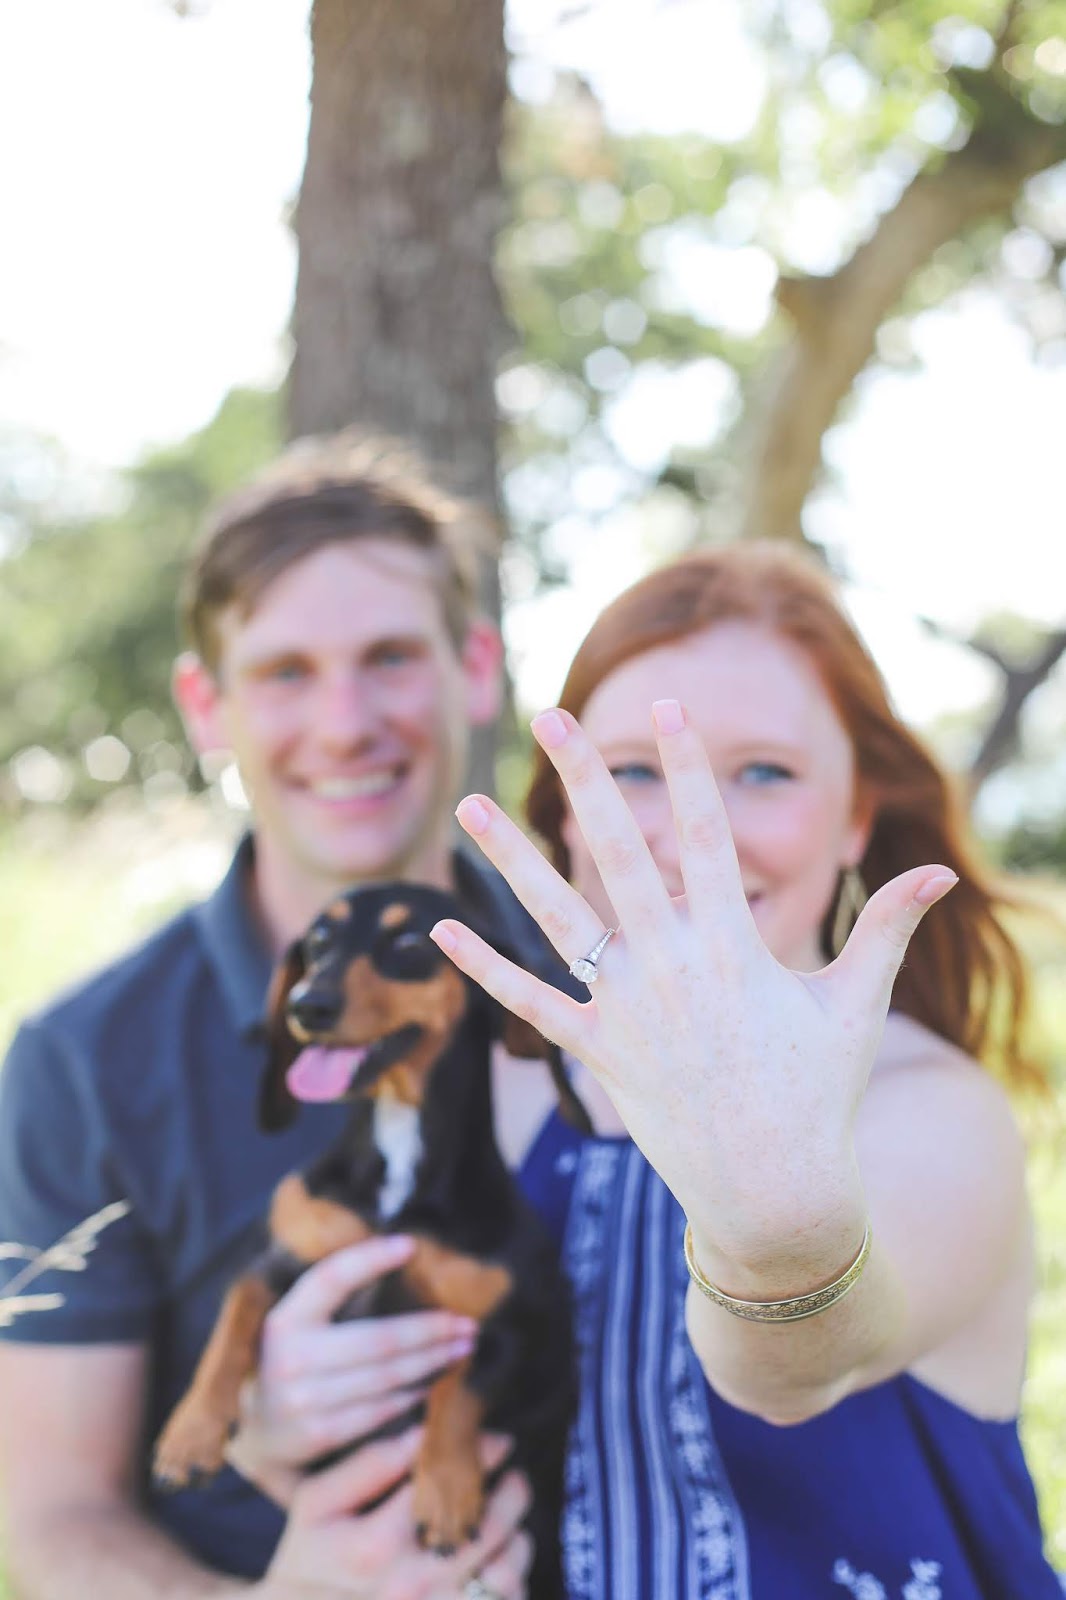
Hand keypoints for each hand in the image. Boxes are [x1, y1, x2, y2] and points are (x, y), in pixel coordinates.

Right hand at [227, 1235, 477, 1502]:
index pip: (330, 1278)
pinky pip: (382, 1409)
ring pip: (388, 1376)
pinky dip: (414, 1394)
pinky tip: (435, 1383)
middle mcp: (291, 1358)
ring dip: (433, 1362)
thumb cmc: (292, 1361)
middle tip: (467, 1323)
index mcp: (286, 1319)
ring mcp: (304, 1399)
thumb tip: (402, 1253)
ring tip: (461, 1349)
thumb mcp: (298, 1323)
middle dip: (431, 1330)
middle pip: (379, 1339)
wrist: (255, 1430)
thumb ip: (334, 1296)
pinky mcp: (320, 1433)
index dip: (369, 1258)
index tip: (411, 1245)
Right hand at [264, 1426, 532, 1598]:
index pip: (446, 1482)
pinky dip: (513, 1575)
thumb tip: (422, 1433)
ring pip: (505, 1567)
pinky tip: (500, 1558)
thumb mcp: (316, 1506)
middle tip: (510, 1471)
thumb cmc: (310, 1561)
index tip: (491, 1436)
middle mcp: (412, 1586)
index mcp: (375, 1545)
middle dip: (509, 1489)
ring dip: (515, 1532)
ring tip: (508, 1510)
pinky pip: (507, 1599)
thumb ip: (366, 1466)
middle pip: (487, 1525)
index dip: (476, 1451)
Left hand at [431, 701, 956, 1292]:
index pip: (707, 834)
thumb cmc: (820, 1093)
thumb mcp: (856, 1004)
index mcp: (732, 946)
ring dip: (510, 859)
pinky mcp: (595, 1053)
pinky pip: (529, 1004)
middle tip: (553, 713)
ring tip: (469, 802)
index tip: (671, 704)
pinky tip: (439, 929)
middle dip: (587, 778)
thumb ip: (888, 929)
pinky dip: (484, 968)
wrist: (774, 1193)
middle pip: (619, 853)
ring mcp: (625, 1010)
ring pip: (556, 918)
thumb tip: (942, 877)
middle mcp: (670, 967)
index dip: (689, 766)